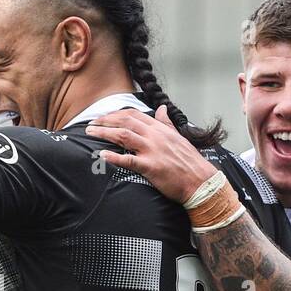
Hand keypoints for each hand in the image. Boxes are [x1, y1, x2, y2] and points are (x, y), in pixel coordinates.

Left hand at [86, 106, 218, 202]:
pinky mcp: (150, 167)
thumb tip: (162, 108)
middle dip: (105, 120)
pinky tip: (102, 155)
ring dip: (104, 133)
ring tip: (90, 133)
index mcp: (160, 129)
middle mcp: (155, 136)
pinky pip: (129, 160)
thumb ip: (166, 123)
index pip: (133, 115)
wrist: (200, 181)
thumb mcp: (178, 137)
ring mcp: (152, 150)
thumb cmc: (189, 162)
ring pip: (123, 136)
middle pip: (125, 121)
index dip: (115, 114)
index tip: (102, 117)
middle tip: (90, 124)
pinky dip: (114, 157)